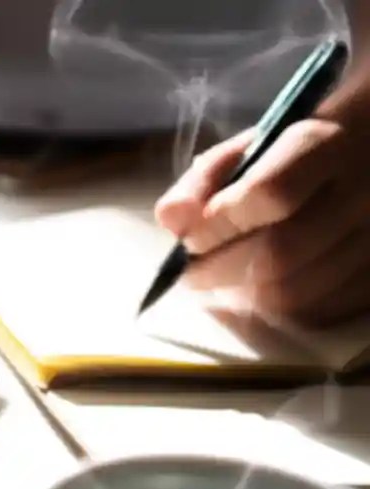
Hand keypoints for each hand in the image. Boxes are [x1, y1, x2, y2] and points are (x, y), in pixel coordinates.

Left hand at [154, 106, 369, 326]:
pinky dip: (277, 307)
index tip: (191, 238)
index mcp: (325, 142)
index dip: (219, 225)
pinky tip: (262, 289)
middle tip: (192, 273)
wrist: (369, 152)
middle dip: (219, 270)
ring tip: (223, 280)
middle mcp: (362, 191)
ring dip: (242, 294)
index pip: (269, 195)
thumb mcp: (251, 147)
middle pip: (280, 254)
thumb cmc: (299, 148)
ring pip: (297, 290)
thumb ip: (204, 181)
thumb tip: (173, 221)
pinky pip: (321, 310)